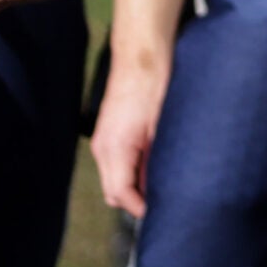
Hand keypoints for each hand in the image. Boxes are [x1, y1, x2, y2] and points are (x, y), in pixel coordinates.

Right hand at [91, 54, 172, 216]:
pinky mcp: (107, 133)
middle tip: (165, 199)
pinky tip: (151, 162)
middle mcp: (102, 148)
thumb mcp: (162, 131)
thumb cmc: (156, 87)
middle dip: (136, 201)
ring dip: (133, 185)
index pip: (121, 195)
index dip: (142, 208)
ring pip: (113, 179)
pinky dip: (130, 170)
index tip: (163, 211)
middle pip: (113, 193)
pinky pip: (115, 164)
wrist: (143, 55)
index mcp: (115, 149)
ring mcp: (102, 140)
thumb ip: (156, 164)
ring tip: (161, 180)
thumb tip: (159, 191)